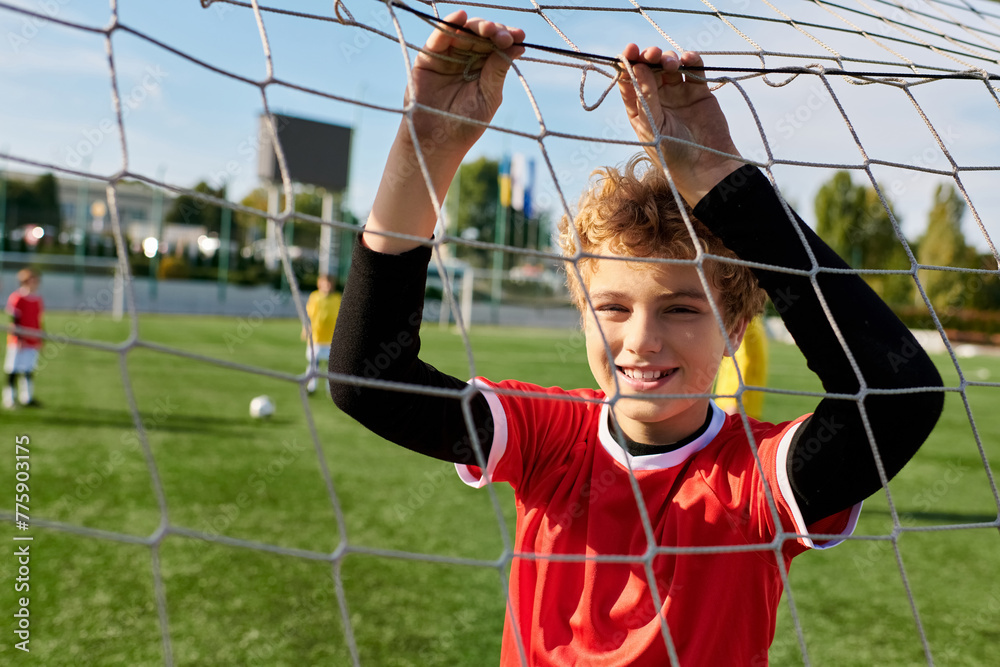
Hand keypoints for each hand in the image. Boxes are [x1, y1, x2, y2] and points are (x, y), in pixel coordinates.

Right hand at [403, 10, 524, 157]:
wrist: (437, 141)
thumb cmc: (466, 123)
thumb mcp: (488, 96)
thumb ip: (497, 70)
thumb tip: (518, 45)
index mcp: (486, 67)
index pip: (498, 45)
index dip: (508, 37)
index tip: (519, 36)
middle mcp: (468, 57)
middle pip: (482, 34)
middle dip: (494, 30)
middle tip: (503, 36)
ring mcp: (448, 55)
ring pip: (463, 31)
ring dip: (476, 26)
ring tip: (488, 29)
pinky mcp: (429, 57)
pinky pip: (440, 36)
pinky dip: (449, 24)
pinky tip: (461, 18)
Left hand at [617, 46, 743, 204]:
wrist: (707, 167)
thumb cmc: (674, 154)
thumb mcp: (654, 127)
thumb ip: (646, 97)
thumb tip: (636, 67)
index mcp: (639, 108)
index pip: (628, 80)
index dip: (627, 63)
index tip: (630, 50)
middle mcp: (657, 98)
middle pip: (649, 68)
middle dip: (649, 57)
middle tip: (652, 54)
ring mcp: (678, 93)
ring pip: (670, 65)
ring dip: (669, 58)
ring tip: (671, 63)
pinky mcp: (699, 91)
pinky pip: (694, 69)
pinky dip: (691, 60)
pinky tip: (689, 59)